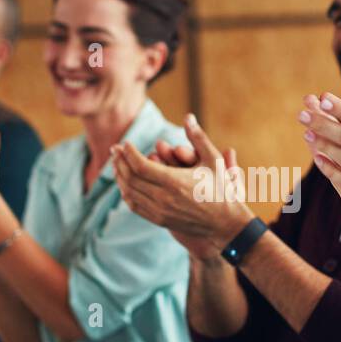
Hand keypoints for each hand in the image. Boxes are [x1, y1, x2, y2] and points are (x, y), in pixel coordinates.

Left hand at [112, 114, 253, 261]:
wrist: (225, 225)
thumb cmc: (222, 190)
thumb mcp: (214, 161)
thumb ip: (198, 137)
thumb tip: (189, 116)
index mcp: (174, 181)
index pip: (139, 165)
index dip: (128, 153)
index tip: (125, 143)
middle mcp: (163, 198)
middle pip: (130, 178)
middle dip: (119, 161)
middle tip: (115, 150)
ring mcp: (160, 211)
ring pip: (129, 193)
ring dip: (120, 177)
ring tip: (117, 164)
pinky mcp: (159, 220)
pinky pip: (135, 206)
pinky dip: (126, 193)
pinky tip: (125, 183)